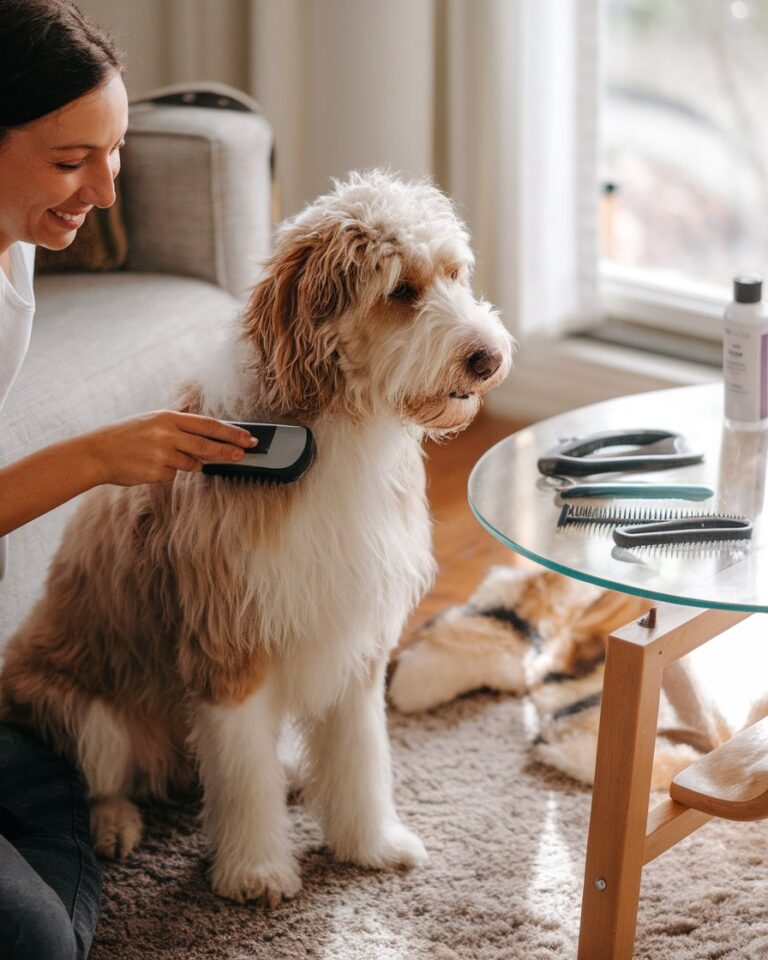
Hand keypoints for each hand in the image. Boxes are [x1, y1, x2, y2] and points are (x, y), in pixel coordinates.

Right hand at [81, 411, 256, 485]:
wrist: (97, 452)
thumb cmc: (128, 436)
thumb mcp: (154, 422)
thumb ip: (180, 429)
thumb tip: (211, 440)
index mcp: (169, 418)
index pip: (209, 425)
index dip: (231, 432)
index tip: (248, 438)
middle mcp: (168, 434)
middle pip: (208, 445)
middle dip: (229, 451)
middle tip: (244, 455)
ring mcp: (163, 454)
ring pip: (193, 463)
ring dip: (189, 463)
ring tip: (165, 455)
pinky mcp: (157, 472)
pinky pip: (173, 475)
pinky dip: (167, 472)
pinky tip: (149, 465)